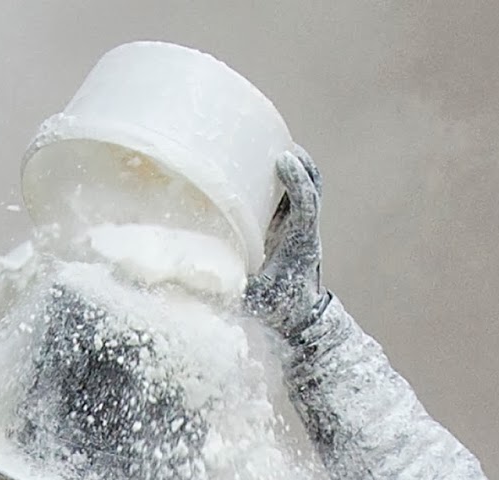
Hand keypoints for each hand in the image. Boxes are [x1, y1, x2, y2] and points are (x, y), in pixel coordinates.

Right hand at [244, 147, 330, 339]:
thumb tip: (185, 282)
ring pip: (309, 183)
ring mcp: (300, 225)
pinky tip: (262, 164)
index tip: (282, 159)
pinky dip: (285, 173)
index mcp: (299, 244)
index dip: (297, 181)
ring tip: (269, 142)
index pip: (306, 205)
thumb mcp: (253, 303)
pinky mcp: (292, 225)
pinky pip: (296, 191)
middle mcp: (304, 229)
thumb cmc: (277, 311)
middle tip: (275, 140)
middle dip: (299, 160)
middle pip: (314, 184)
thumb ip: (226, 293)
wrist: (302, 320)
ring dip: (295, 162)